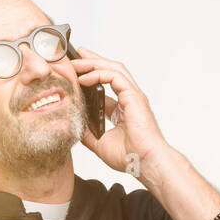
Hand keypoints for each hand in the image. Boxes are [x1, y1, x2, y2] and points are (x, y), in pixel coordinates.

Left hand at [70, 47, 171, 175]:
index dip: (91, 76)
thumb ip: (88, 132)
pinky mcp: (134, 96)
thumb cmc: (131, 158)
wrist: (145, 163)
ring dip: (93, 63)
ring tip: (76, 62)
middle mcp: (129, 99)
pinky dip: (98, 73)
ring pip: (113, 69)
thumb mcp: (100, 144)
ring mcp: (133, 96)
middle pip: (110, 71)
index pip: (106, 85)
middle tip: (75, 56)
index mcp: (123, 109)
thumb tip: (74, 124)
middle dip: (92, 61)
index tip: (75, 72)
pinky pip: (114, 76)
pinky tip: (84, 77)